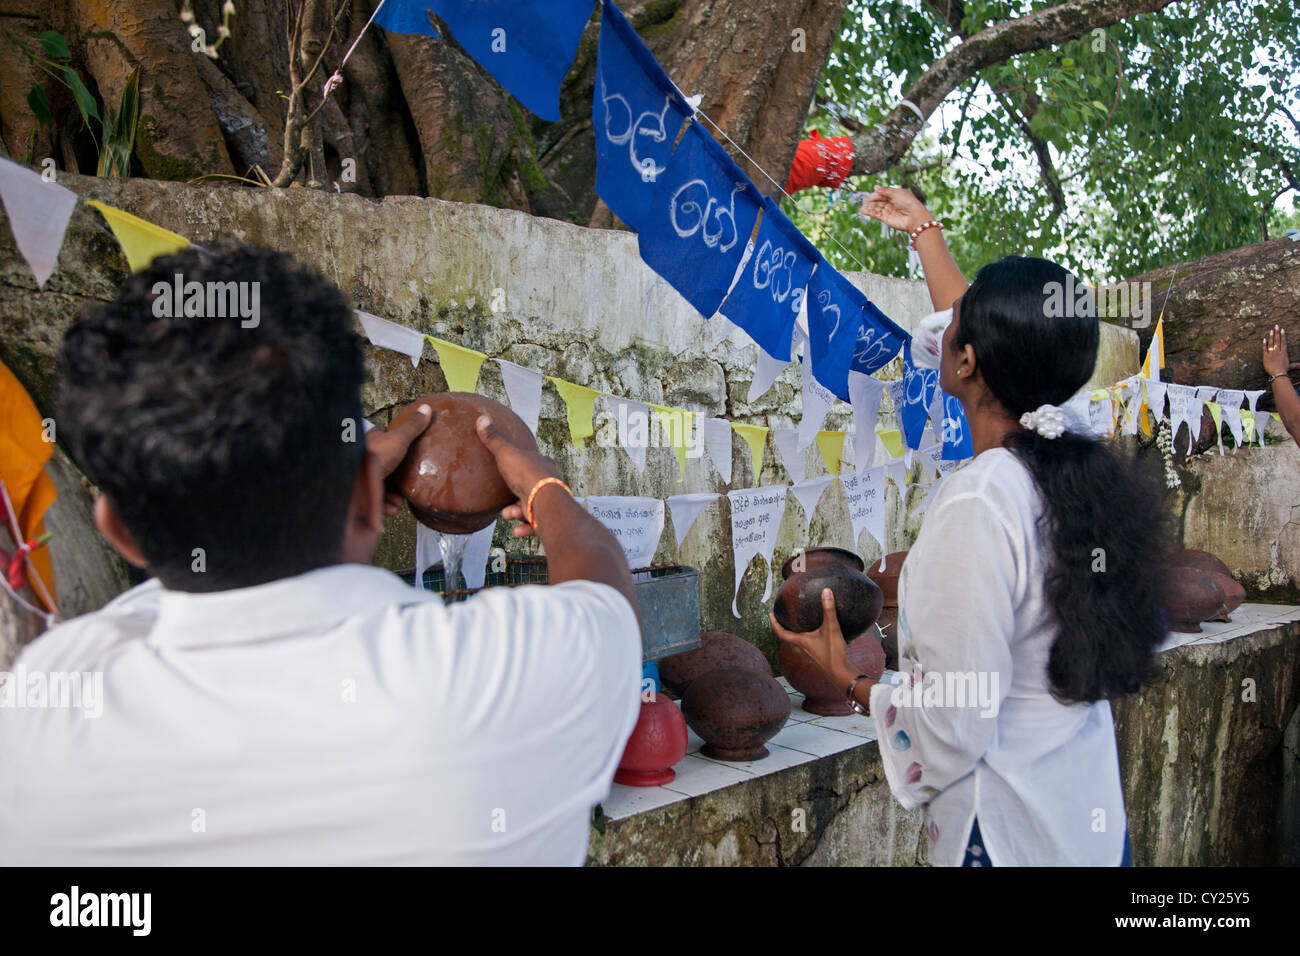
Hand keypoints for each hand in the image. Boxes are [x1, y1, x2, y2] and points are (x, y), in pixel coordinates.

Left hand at [366, 404, 431, 515]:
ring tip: (397, 501)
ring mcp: (361, 476)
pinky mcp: (359, 494)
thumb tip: (427, 407)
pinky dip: (383, 505)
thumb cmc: (377, 455)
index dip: (394, 441)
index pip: (382, 436)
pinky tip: (390, 508)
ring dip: (391, 495)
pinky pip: (372, 500)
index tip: (406, 450)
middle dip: (396, 476)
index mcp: (371, 440)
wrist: (356, 481)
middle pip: (384, 463)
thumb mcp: (399, 438)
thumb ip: (413, 426)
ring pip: (378, 483)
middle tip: (406, 485)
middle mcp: (364, 457)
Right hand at [476, 414, 562, 537]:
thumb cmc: (527, 474)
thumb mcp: (506, 453)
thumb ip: (494, 439)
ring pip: (530, 508)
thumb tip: (482, 418)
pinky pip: (534, 525)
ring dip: (516, 512)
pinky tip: (517, 530)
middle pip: (529, 489)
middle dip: (514, 497)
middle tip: (504, 502)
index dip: (520, 469)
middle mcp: (549, 483)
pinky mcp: (547, 519)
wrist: (543, 501)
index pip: (533, 464)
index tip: (510, 474)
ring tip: (509, 514)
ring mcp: (549, 502)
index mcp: (544, 465)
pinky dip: (524, 528)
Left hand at [769, 588, 857, 689]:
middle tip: (782, 618)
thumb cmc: (833, 653)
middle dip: (783, 627)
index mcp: (801, 642)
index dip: (774, 624)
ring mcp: (810, 653)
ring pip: (798, 642)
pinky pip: (808, 644)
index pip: (781, 633)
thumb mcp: (831, 628)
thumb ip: (828, 609)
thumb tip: (825, 591)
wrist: (842, 673)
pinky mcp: (819, 655)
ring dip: (795, 633)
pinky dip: (807, 637)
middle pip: (788, 638)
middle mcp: (802, 648)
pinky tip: (817, 633)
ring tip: (797, 623)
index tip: (770, 614)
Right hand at [859, 186, 931, 234]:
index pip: (884, 194)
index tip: (871, 195)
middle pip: (879, 201)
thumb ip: (885, 191)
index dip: (877, 194)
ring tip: (862, 208)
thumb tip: (875, 187)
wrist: (913, 217)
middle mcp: (892, 203)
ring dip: (869, 208)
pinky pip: (877, 215)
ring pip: (877, 209)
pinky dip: (870, 213)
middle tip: (866, 201)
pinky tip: (864, 211)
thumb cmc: (908, 203)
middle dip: (872, 201)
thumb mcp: (896, 193)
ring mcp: (889, 211)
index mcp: (896, 196)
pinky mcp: (886, 218)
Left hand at [1263, 325, 1299, 377]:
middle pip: (1277, 341)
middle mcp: (1278, 352)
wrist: (1278, 373)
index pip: (1283, 342)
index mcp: (1284, 353)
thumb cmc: (1284, 370)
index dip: (1283, 335)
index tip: (1282, 329)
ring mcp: (1271, 354)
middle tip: (1276, 326)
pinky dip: (1264, 344)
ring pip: (1271, 344)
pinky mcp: (1265, 357)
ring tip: (1271, 330)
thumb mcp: (1291, 366)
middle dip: (1277, 333)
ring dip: (1271, 336)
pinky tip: (1264, 339)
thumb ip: (1296, 365)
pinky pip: (1265, 349)